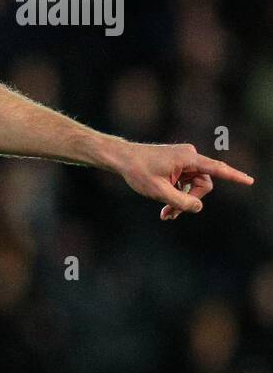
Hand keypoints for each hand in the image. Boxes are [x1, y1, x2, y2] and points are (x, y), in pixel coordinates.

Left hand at [113, 141, 254, 220]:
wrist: (122, 159)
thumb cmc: (138, 172)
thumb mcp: (159, 191)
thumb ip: (181, 201)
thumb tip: (199, 207)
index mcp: (188, 158)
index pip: (216, 169)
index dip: (234, 177)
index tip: (250, 181)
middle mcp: (190, 156)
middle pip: (202, 185)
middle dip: (189, 201)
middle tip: (170, 215)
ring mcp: (184, 160)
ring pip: (193, 186)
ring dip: (181, 200)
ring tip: (166, 214)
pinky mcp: (178, 164)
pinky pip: (185, 183)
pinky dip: (177, 194)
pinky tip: (165, 206)